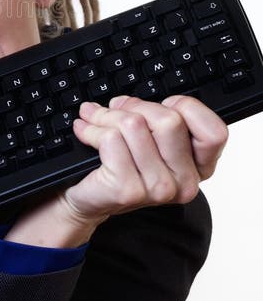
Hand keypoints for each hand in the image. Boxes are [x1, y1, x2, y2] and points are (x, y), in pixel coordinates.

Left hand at [6, 94, 227, 249]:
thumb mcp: (148, 141)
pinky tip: (85, 132)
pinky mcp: (129, 190)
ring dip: (106, 115)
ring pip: (135, 125)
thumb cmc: (119, 167)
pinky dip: (92, 129)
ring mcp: (159, 189)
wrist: (88, 201)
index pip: (214, 132)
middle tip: (114, 108)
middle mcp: (185, 182)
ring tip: (93, 119)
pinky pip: (110, 138)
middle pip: (170, 120)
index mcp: (199, 168)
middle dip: (136, 106)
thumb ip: (156, 120)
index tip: (163, 105)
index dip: (187, 108)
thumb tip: (129, 100)